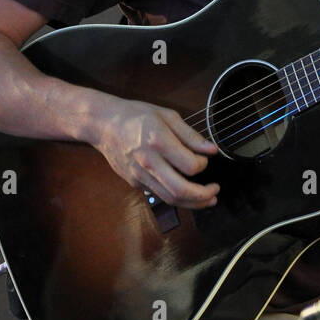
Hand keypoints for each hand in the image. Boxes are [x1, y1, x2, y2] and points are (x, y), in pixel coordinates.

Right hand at [88, 97, 219, 208]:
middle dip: (203, 195)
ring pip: (170, 199)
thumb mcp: (167, 116)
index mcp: (159, 142)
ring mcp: (140, 175)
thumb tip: (211, 149)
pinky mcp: (135, 182)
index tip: (205, 159)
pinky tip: (186, 192)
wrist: (103, 124)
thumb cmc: (135, 116)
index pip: (190, 165)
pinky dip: (176, 198)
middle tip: (215, 191)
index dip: (204, 165)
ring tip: (207, 199)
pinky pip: (159, 195)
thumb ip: (191, 135)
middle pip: (181, 190)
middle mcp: (149, 162)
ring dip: (193, 203)